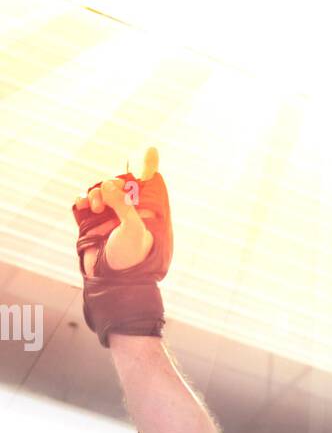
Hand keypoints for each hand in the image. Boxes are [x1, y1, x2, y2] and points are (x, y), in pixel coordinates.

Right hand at [74, 146, 160, 273]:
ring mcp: (108, 214)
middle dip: (112, 183)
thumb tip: (108, 183)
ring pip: (100, 190)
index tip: (149, 151)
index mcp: (147, 210)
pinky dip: (81, 200)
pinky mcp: (90, 221)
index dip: (145, 163)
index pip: (148, 180)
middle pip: (118, 181)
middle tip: (108, 193)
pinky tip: (83, 204)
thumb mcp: (133, 229)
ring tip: (95, 206)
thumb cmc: (131, 257)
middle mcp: (128, 209)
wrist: (112, 281)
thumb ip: (123, 204)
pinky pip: (83, 201)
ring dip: (96, 192)